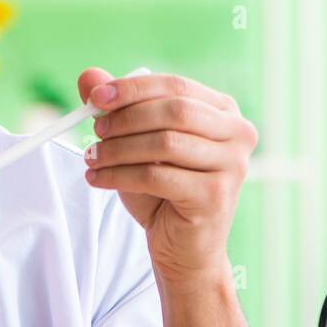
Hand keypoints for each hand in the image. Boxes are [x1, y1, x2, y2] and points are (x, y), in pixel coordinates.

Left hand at [77, 68, 256, 287]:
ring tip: (92, 158)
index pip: (176, 86)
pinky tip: (97, 179)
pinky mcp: (215, 196)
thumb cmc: (163, 193)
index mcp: (224, 111)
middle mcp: (237, 133)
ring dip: (119, 149)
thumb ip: (117, 110)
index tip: (95, 97)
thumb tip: (88, 77)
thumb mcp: (136, 145)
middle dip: (126, 118)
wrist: (183, 249)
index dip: (133, 89)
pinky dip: (119, 175)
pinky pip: (157, 176)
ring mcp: (232, 165)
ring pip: (164, 143)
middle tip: (94, 131)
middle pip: (174, 111)